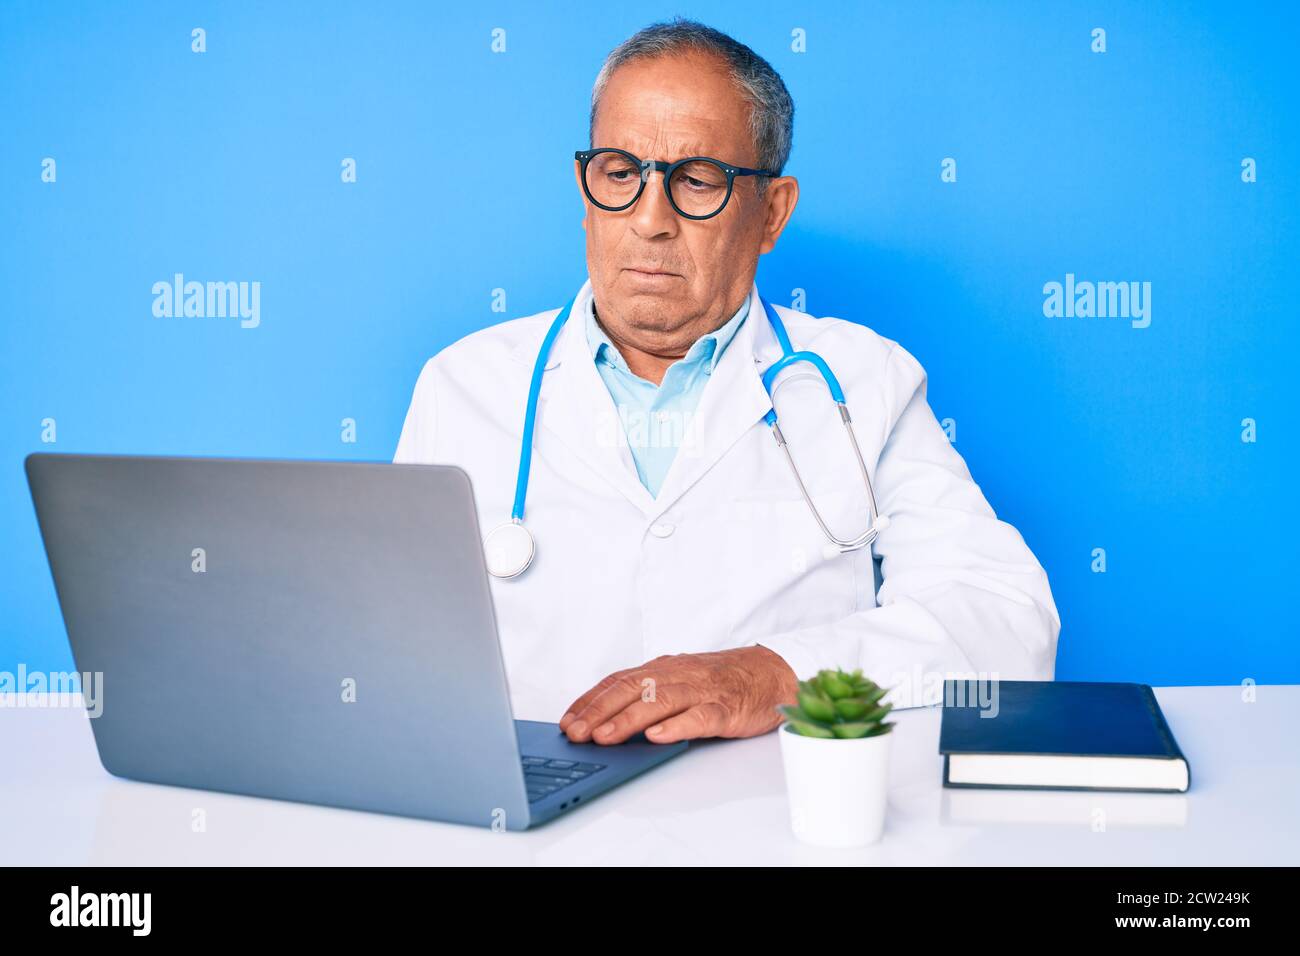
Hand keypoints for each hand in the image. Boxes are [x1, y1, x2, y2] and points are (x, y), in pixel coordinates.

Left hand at [558, 645, 799, 744]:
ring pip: (660, 702)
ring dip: (629, 719)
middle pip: (633, 689)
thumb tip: (604, 720)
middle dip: (600, 711)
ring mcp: (703, 691)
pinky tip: (658, 737)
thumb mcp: (679, 681)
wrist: (771, 673)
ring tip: (605, 736)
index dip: (591, 700)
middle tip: (576, 732)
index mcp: (663, 669)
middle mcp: (678, 676)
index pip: (619, 681)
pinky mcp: (726, 708)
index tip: (567, 720)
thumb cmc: (721, 681)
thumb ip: (648, 695)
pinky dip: (677, 726)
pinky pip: (700, 716)